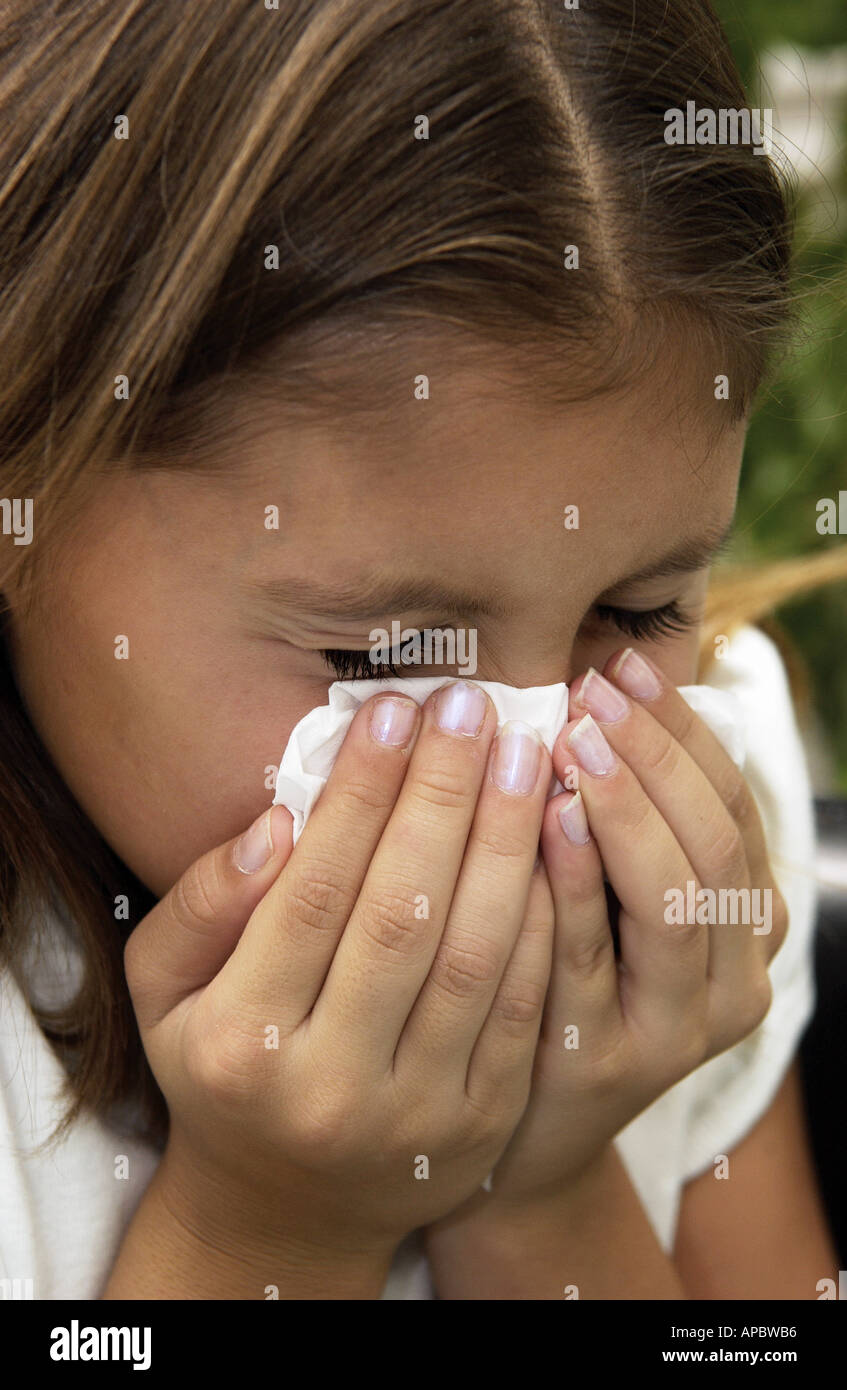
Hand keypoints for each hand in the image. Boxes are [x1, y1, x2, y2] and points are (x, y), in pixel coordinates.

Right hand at [123, 682, 556, 1263]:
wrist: (287, 1207)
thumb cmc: (220, 1067)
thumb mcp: (163, 993)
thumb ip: (202, 904)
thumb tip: (279, 820)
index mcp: (242, 1044)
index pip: (314, 893)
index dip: (360, 794)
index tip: (392, 711)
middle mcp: (333, 1086)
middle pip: (405, 914)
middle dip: (445, 796)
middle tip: (474, 707)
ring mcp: (420, 1112)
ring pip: (480, 955)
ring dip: (510, 841)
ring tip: (528, 752)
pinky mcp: (485, 1120)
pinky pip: (528, 1001)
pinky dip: (547, 911)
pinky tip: (556, 836)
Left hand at [442, 646, 787, 1211]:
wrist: (523, 1123)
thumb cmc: (565, 980)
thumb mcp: (617, 899)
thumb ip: (626, 817)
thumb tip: (601, 687)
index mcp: (749, 921)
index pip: (732, 805)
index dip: (682, 730)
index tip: (623, 665)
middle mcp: (737, 978)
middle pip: (713, 846)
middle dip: (655, 756)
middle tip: (594, 690)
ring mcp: (681, 1029)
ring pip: (676, 902)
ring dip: (627, 808)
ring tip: (577, 739)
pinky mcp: (612, 1064)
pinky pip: (593, 959)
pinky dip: (575, 880)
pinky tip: (545, 817)